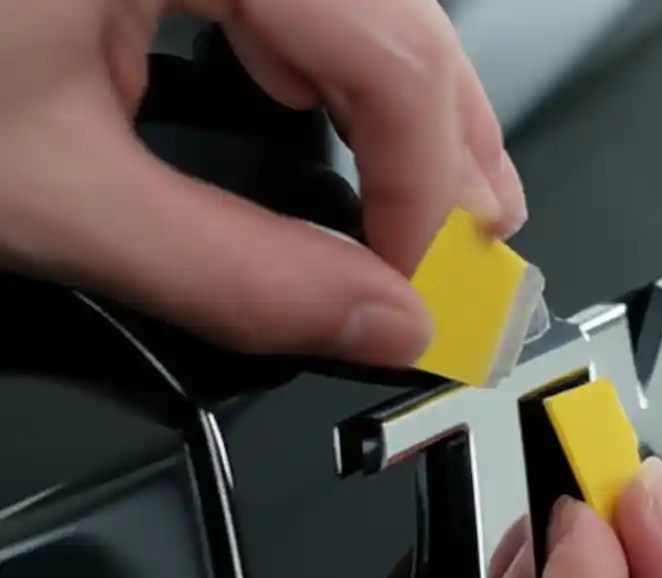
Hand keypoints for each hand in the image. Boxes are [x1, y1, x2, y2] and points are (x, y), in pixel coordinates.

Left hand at [0, 0, 525, 366]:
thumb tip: (370, 321)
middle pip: (402, 15)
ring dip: (402, 101)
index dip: (429, 188)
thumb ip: (234, 272)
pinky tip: (322, 114)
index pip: (392, 58)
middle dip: (449, 143)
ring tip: (423, 193)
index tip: (414, 286)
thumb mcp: (47, 191)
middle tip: (472, 245)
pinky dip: (330, 58)